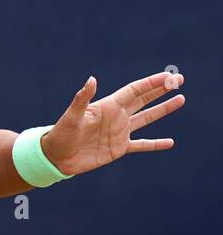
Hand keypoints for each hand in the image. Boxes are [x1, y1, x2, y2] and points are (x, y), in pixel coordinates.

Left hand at [40, 70, 184, 176]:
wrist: (54, 157)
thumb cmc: (60, 134)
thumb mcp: (71, 116)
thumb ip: (82, 98)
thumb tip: (92, 79)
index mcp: (107, 106)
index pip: (134, 91)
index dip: (152, 83)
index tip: (169, 77)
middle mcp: (116, 117)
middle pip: (143, 100)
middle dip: (161, 90)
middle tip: (180, 80)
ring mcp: (119, 132)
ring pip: (146, 118)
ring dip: (162, 110)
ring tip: (180, 100)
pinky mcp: (118, 148)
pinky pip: (141, 145)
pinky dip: (155, 144)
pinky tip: (170, 142)